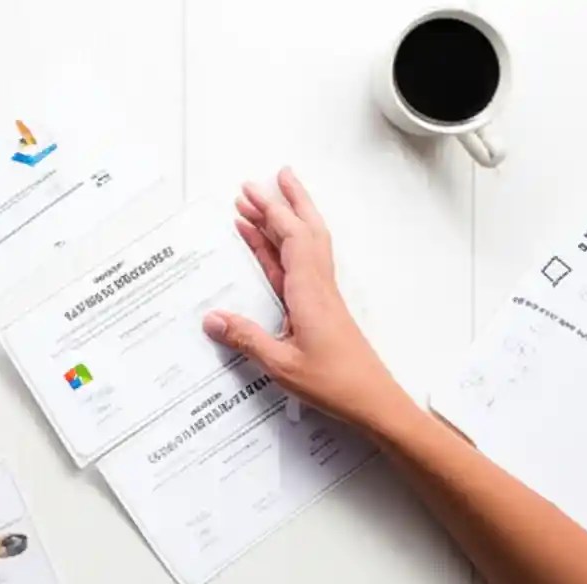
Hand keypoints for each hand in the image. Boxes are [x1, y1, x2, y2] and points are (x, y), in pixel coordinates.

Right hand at [201, 168, 411, 429]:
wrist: (373, 400)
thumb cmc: (335, 383)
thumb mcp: (281, 365)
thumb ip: (246, 339)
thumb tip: (212, 318)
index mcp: (309, 293)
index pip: (291, 238)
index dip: (272, 211)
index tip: (252, 191)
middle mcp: (318, 287)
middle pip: (304, 231)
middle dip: (285, 202)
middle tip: (264, 180)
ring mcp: (320, 297)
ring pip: (304, 246)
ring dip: (285, 221)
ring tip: (262, 205)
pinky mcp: (319, 309)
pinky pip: (298, 268)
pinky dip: (281, 251)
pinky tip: (267, 252)